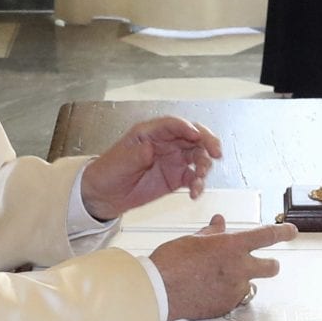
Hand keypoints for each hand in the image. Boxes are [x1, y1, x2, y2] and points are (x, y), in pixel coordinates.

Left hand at [79, 116, 222, 218]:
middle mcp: (166, 143)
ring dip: (205, 165)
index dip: (187, 128)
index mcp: (150, 133)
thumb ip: (136, 155)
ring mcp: (173, 160)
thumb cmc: (108, 172)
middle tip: (216, 153)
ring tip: (200, 178)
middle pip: (193, 137)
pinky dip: (198, 184)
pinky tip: (195, 193)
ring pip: (198, 156)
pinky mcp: (176, 178)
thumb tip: (150, 149)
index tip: (196, 136)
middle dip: (208, 142)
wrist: (105, 196)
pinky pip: (193, 177)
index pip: (173, 124)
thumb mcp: (118, 162)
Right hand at [151, 217, 297, 320]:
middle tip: (263, 263)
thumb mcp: (193, 239)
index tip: (291, 232)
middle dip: (270, 264)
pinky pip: (233, 298)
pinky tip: (208, 290)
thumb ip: (213, 233)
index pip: (267, 236)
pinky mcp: (226, 306)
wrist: (159, 291)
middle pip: (271, 267)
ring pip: (249, 284)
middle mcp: (239, 268)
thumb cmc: (171, 262)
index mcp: (232, 246)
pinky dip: (226, 293)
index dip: (283, 232)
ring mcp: (234, 289)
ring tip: (216, 278)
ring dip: (240, 280)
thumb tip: (220, 224)